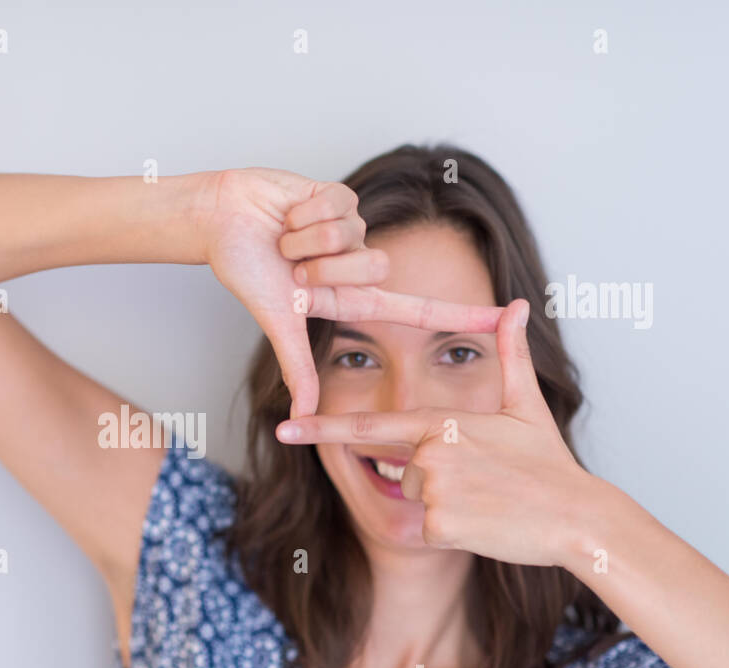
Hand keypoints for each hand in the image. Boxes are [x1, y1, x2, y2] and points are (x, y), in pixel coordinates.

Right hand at [200, 167, 506, 417]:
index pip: (417, 309)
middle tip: (290, 264)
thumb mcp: (276, 319)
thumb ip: (296, 365)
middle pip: (374, 268)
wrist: (219, 218)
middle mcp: (356, 264)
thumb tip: (302, 412)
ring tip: (284, 238)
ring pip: (351, 236)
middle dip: (323, 267)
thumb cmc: (243, 267)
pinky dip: (303, 212)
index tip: (509, 318)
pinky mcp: (340, 195)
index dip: (463, 315)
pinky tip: (287, 212)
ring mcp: (351, 229)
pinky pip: (337, 205)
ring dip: (307, 239)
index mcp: (349, 296)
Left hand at [273, 299, 600, 566]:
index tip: (283, 428)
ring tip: (488, 501)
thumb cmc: (550, 466)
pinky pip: (428, 530)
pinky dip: (454, 532)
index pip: (369, 425)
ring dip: (447, 506)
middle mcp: (430, 451)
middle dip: (436, 481)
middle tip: (484, 484)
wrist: (576, 518)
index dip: (322, 428)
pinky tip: (485, 524)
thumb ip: (509, 356)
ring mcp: (432, 487)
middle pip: (403, 471)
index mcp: (441, 421)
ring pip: (416, 500)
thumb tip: (518, 306)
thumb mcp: (526, 407)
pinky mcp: (438, 524)